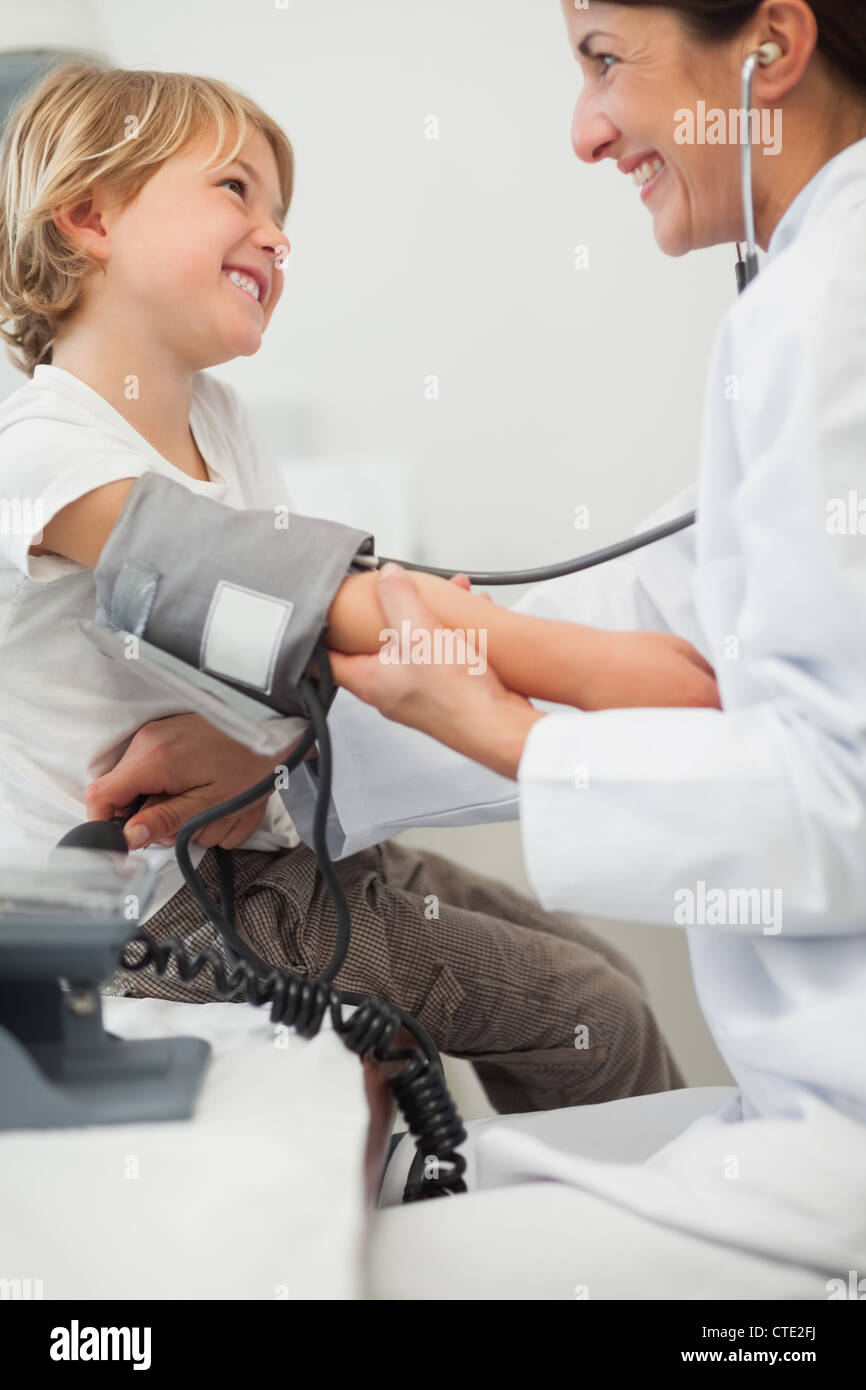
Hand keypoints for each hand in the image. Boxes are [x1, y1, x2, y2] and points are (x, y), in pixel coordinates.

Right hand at [85, 713, 300, 850]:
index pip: (100, 795)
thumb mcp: (212, 803)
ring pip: (144, 786)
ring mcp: (158, 733)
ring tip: (209, 805)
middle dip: (152, 817)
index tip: (131, 843)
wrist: (278, 730)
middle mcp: (147, 741)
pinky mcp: (169, 734)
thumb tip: (129, 836)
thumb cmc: (253, 766)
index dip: (107, 825)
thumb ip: (166, 820)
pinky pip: (159, 771)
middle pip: (123, 794)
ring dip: (171, 805)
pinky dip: (178, 788)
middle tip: (190, 824)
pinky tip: (207, 790)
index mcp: (153, 758)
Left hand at [328, 564, 543, 779]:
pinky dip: (447, 632)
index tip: (322, 612)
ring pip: (410, 646)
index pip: (325, 659)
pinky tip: (466, 617)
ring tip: (440, 595)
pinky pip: (436, 653)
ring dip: (422, 617)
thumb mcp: (421, 634)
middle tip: (387, 592)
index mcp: (369, 681)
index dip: (320, 633)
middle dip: (384, 612)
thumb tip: (388, 576)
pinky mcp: (442, 691)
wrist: (501, 727)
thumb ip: (399, 599)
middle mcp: (388, 690)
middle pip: (370, 645)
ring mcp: (415, 692)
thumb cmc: (459, 697)